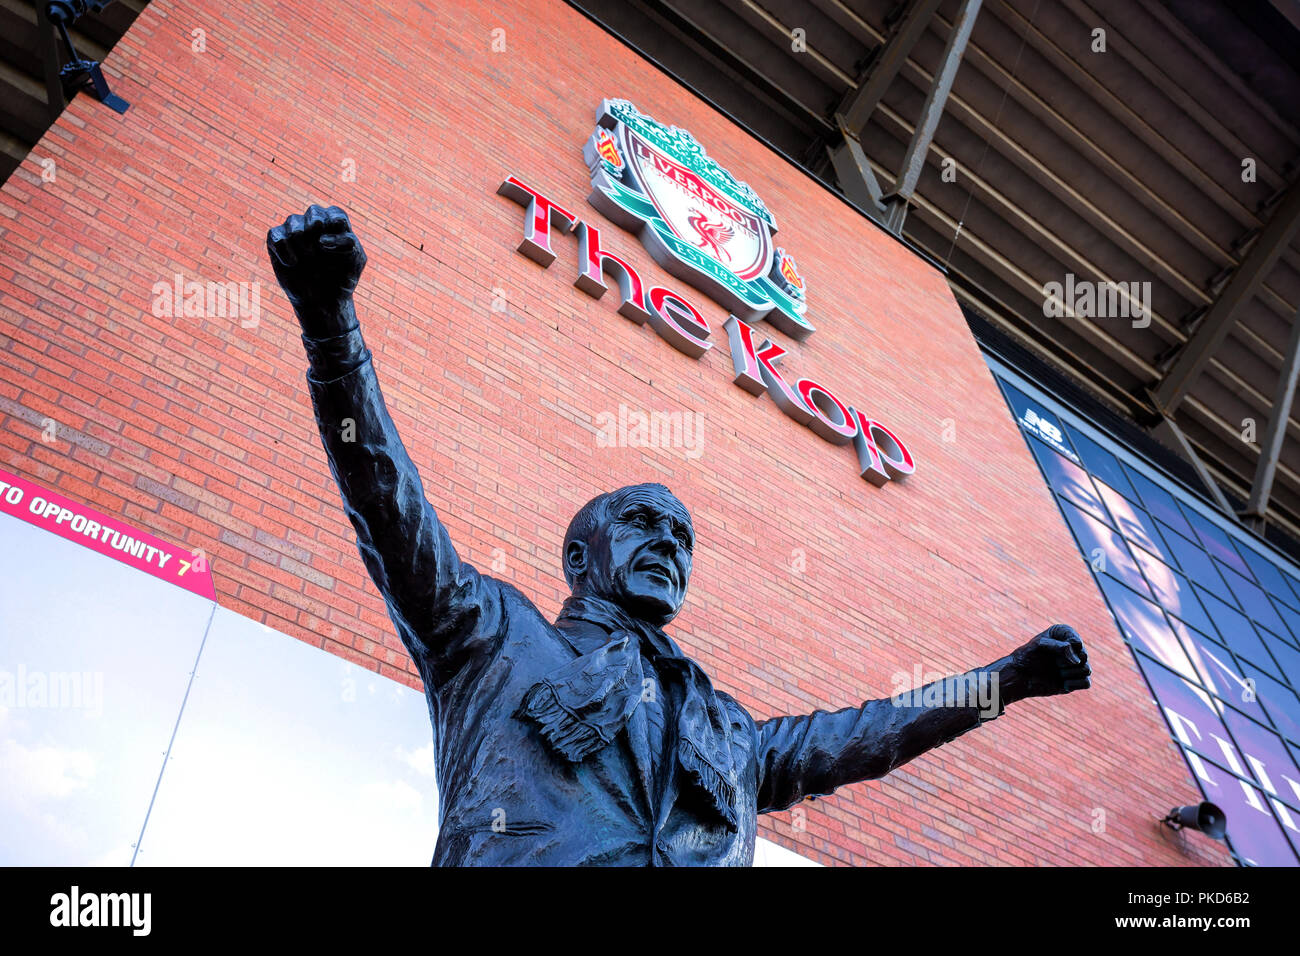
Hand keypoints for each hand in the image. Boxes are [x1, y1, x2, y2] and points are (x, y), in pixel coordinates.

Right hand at [266, 204, 366, 337]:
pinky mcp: (277, 240)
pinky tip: (293, 264)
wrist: (322, 301)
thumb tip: (321, 240)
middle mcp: (314, 221)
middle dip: (319, 237)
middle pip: (315, 214)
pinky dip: (285, 251)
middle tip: (320, 256)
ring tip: (308, 260)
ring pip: (293, 221)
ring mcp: (294, 229)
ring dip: (303, 245)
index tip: (340, 255)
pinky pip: (276, 235)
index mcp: (335, 222)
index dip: (337, 236)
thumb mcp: (355, 260)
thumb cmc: (341, 277)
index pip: (336, 215)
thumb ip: (348, 242)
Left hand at [1002, 624, 1090, 702]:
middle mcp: (1073, 649)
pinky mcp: (1075, 680)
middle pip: (1084, 656)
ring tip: (1057, 672)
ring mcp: (1075, 665)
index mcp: (1064, 635)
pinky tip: (1062, 683)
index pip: (1076, 641)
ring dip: (1069, 673)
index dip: (1065, 649)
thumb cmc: (1026, 657)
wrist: (1019, 676)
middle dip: (1067, 662)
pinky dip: (1075, 684)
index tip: (1048, 650)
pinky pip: (1087, 683)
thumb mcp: (1039, 645)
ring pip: (1087, 670)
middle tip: (1053, 663)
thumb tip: (1077, 660)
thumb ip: (1060, 647)